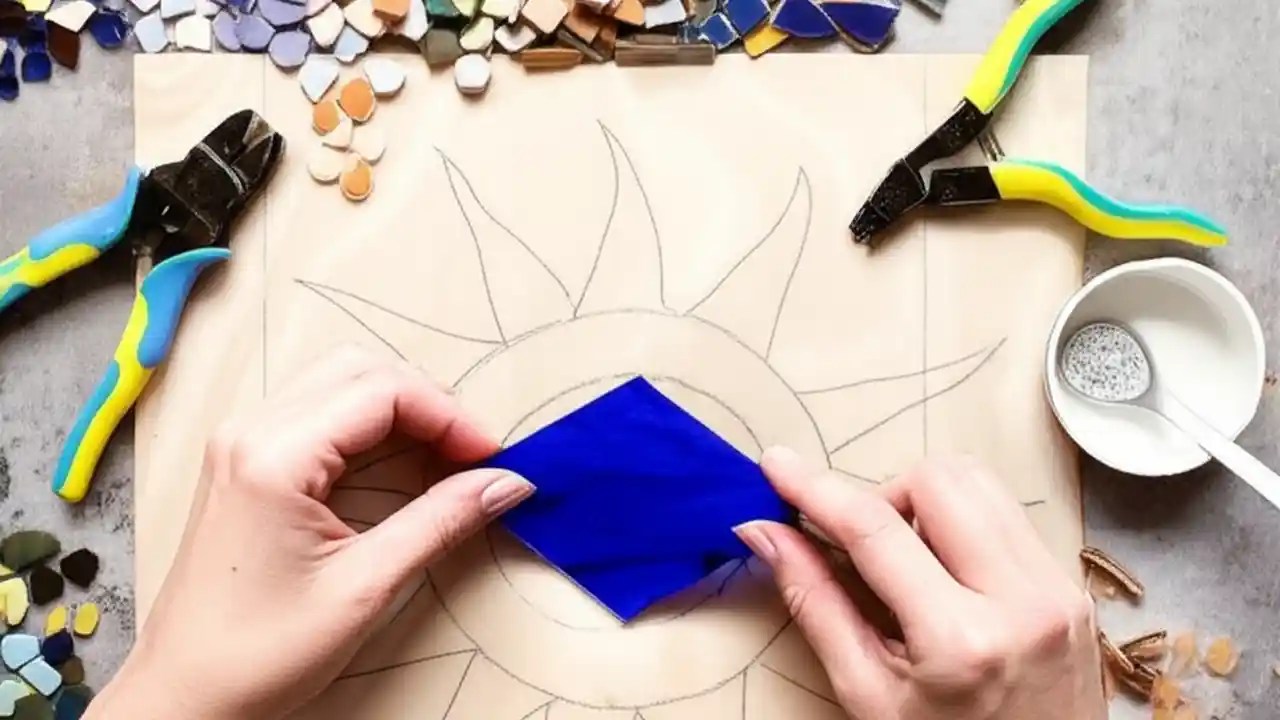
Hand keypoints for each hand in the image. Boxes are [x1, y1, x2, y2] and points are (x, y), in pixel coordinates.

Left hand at [87, 348, 533, 719]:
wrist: (184, 697)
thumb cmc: (260, 654)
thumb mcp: (365, 588)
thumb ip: (440, 522)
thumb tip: (507, 483)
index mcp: (273, 455)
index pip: (382, 391)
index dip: (449, 415)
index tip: (493, 457)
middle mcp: (251, 432)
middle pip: (361, 371)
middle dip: (429, 403)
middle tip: (474, 456)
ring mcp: (243, 443)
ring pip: (341, 383)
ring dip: (402, 410)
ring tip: (447, 460)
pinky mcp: (246, 462)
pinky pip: (320, 413)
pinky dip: (371, 427)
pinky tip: (403, 465)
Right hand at [735, 449, 1103, 719]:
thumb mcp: (867, 694)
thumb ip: (815, 603)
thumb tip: (766, 533)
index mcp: (961, 641)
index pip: (876, 530)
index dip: (817, 489)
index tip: (777, 466)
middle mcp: (1022, 602)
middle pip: (937, 479)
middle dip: (882, 495)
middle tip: (860, 546)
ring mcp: (1057, 589)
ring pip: (977, 482)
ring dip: (925, 502)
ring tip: (905, 559)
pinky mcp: (1071, 585)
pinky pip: (1006, 512)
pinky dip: (961, 522)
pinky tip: (944, 570)